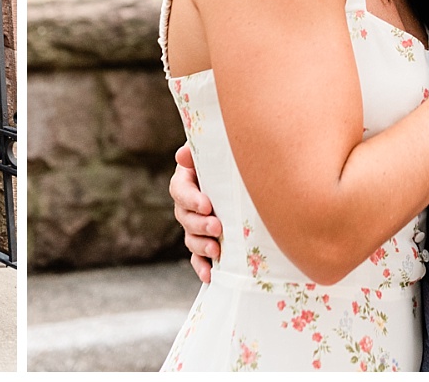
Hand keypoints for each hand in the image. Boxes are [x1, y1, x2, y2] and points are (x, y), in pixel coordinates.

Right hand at [170, 143, 219, 282]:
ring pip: (190, 239)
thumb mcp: (219, 154)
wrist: (249, 180)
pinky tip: (210, 276)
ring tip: (216, 251)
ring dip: (201, 246)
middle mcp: (188, 205)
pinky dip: (202, 267)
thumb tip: (182, 155)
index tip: (206, 205)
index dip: (190, 199)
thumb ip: (200, 153)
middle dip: (199, 225)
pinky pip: (198, 258)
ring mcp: (196, 226)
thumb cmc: (232, 162)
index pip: (180, 190)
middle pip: (184, 217)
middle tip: (217, 228)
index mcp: (187, 181)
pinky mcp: (206, 243)